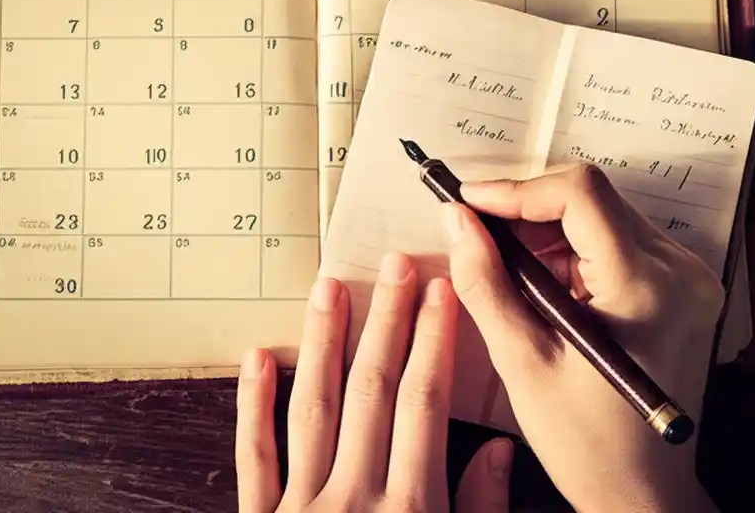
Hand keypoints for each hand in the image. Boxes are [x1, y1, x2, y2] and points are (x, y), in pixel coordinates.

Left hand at [235, 254, 512, 511]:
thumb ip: (481, 509)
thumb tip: (500, 449)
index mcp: (412, 510)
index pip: (423, 402)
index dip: (433, 341)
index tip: (440, 290)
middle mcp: (355, 500)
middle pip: (372, 390)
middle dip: (387, 322)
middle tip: (395, 266)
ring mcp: (301, 508)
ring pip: (313, 408)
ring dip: (322, 343)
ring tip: (329, 286)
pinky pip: (256, 457)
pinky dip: (255, 405)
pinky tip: (259, 356)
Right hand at [443, 164, 723, 512]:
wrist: (644, 490)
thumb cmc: (588, 443)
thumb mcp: (522, 361)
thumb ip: (486, 282)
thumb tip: (455, 221)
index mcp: (646, 287)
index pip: (580, 194)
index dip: (516, 189)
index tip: (468, 201)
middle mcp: (679, 271)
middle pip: (591, 199)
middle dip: (526, 211)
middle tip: (476, 235)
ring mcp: (686, 278)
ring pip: (601, 216)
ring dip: (547, 232)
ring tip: (509, 274)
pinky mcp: (681, 288)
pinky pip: (616, 242)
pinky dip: (572, 252)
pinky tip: (543, 288)